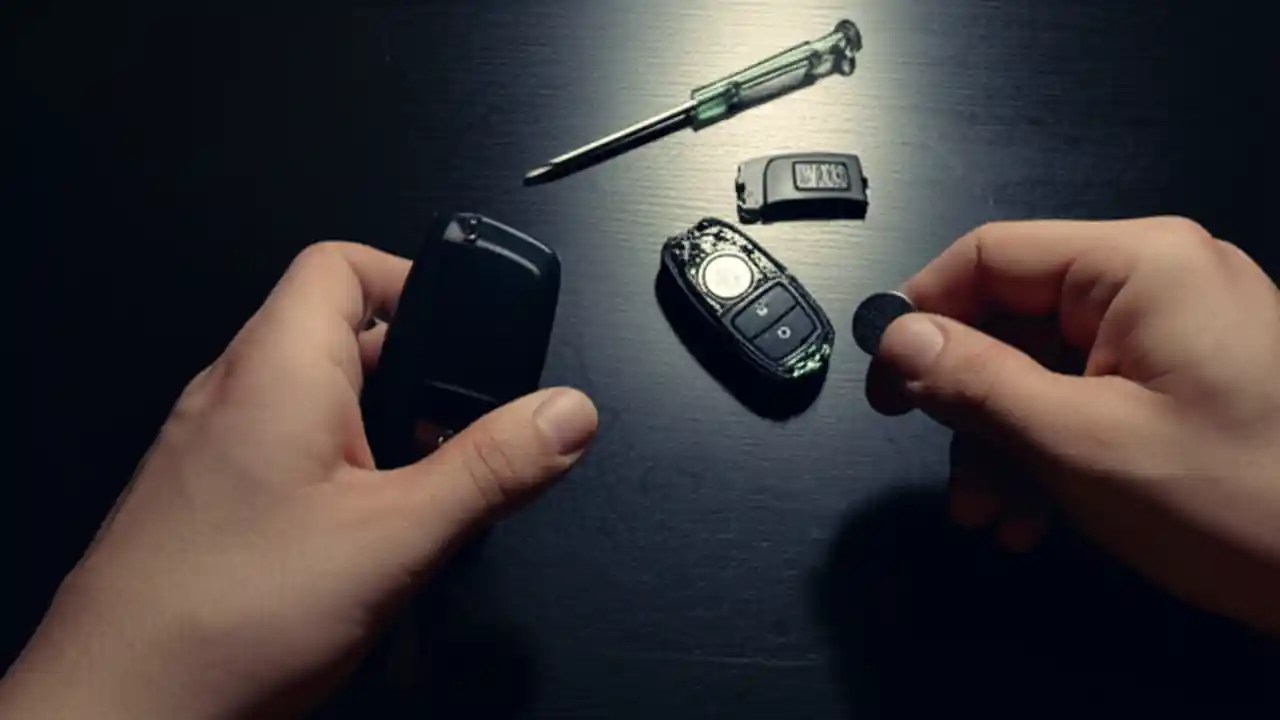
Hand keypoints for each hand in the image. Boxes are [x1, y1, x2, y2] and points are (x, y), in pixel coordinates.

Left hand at [0, 242, 597, 718]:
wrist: (119, 707)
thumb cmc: (225, 619)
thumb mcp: (394, 538)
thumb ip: (489, 470)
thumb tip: (567, 414)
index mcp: (276, 367)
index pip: (342, 263)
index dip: (414, 278)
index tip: (469, 331)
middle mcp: (234, 391)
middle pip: (341, 334)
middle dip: (414, 376)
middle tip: (456, 436)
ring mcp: (214, 445)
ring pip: (318, 399)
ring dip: (379, 431)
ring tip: (414, 495)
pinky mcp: (210, 496)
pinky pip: (288, 450)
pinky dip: (340, 472)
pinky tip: (362, 540)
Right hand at [871, 217, 1279, 633]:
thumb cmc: (1239, 503)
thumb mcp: (1079, 443)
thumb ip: (975, 381)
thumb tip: (897, 338)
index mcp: (1141, 264)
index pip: (991, 254)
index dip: (923, 312)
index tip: (883, 377)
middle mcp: (1161, 281)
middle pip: (1016, 320)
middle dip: (971, 406)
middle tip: (950, 477)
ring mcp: (1179, 331)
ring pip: (1046, 368)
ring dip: (1006, 444)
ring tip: (996, 517)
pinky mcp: (1190, 379)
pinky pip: (1091, 394)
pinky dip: (1053, 449)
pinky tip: (1039, 513)